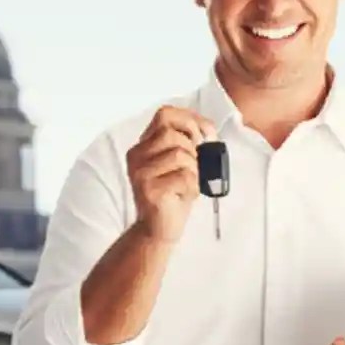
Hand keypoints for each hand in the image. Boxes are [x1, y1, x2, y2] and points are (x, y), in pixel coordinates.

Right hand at [125, 105, 217, 242]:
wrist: (158, 229)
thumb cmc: (172, 195)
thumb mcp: (178, 163)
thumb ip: (186, 142)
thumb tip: (207, 131)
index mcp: (142, 146)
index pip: (165, 114)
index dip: (190, 119)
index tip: (205, 134)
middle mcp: (136, 157)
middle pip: (173, 134)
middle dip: (193, 150)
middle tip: (194, 168)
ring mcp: (140, 174)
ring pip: (181, 155)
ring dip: (194, 171)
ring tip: (186, 185)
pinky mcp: (149, 190)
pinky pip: (185, 177)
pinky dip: (193, 187)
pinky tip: (183, 196)